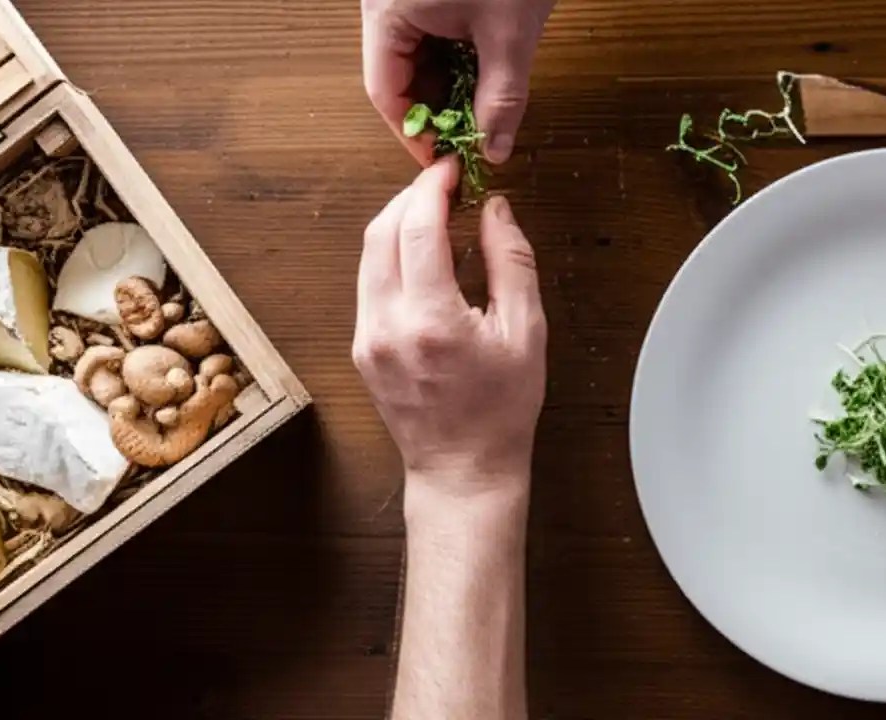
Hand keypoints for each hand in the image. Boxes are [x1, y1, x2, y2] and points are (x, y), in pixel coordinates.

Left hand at [353, 157, 546, 502]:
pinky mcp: (360, 347)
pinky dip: (393, 256)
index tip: (454, 168)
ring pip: (369, 254)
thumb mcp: (525, 332)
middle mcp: (386, 325)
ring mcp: (366, 338)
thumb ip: (511, 261)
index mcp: (431, 320)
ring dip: (399, 223)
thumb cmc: (501, 410)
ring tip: (437, 214)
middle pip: (382, 231)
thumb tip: (495, 209)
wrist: (462, 470)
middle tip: (446, 183)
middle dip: (412, 197)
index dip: (434, 187)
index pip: (419, 227)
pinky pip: (370, 282)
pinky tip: (425, 257)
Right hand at [361, 0, 556, 166]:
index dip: (414, 135)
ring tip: (481, 105)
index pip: (385, 93)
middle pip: (396, 74)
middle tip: (470, 136)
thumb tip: (495, 149)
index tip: (444, 160)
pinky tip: (482, 68)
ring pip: (413, 53)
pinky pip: (427, 28)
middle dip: (435, 109)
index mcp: (387, 13)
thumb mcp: (512, 33)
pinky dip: (453, 54)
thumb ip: (503, 99)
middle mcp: (383, 2)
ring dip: (447, 84)